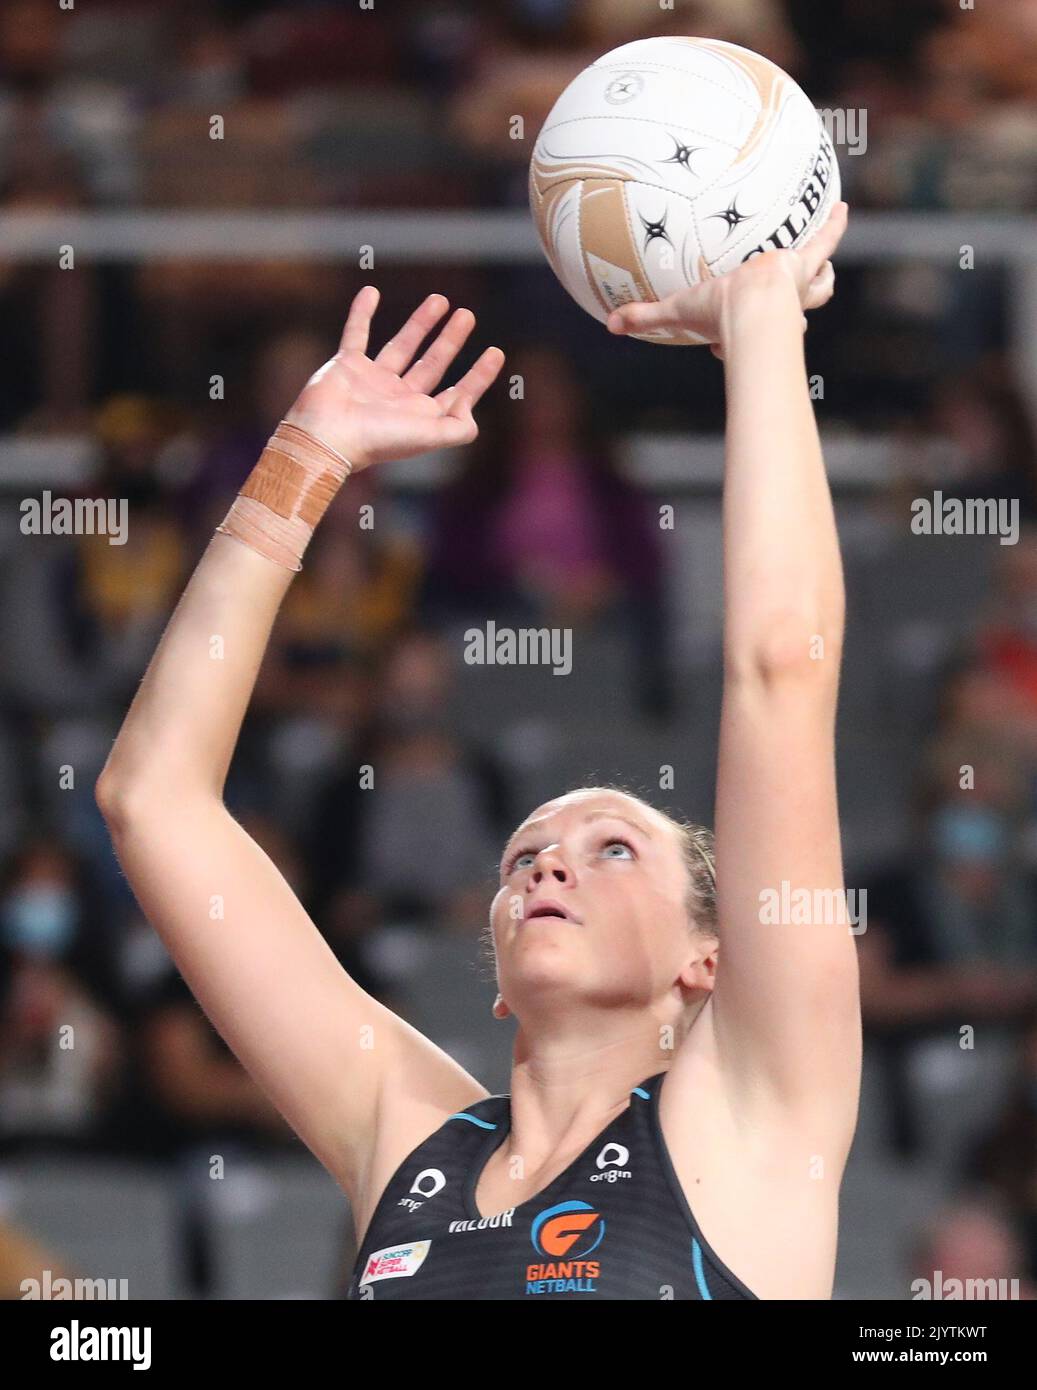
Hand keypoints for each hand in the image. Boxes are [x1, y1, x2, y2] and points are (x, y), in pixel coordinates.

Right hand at [283, 287, 504, 471]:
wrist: (327, 435)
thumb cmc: (378, 439)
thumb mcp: (430, 437)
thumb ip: (459, 426)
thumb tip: (467, 402)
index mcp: (420, 416)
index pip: (457, 393)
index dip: (479, 376)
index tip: (496, 352)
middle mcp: (399, 398)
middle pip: (433, 364)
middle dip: (452, 340)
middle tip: (468, 315)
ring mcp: (373, 380)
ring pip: (402, 345)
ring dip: (421, 322)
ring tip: (441, 299)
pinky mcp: (347, 365)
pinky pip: (356, 333)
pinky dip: (361, 312)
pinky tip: (371, 292)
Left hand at [606, 201, 848, 359]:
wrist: (753, 305)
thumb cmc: (718, 315)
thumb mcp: (677, 312)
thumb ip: (645, 317)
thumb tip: (609, 326)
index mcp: (747, 325)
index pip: (743, 337)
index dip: (727, 345)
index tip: (714, 347)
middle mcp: (779, 310)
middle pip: (793, 313)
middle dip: (790, 315)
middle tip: (786, 312)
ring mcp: (796, 287)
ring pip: (818, 287)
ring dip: (819, 281)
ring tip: (821, 265)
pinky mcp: (806, 264)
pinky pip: (824, 242)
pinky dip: (833, 227)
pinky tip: (840, 206)